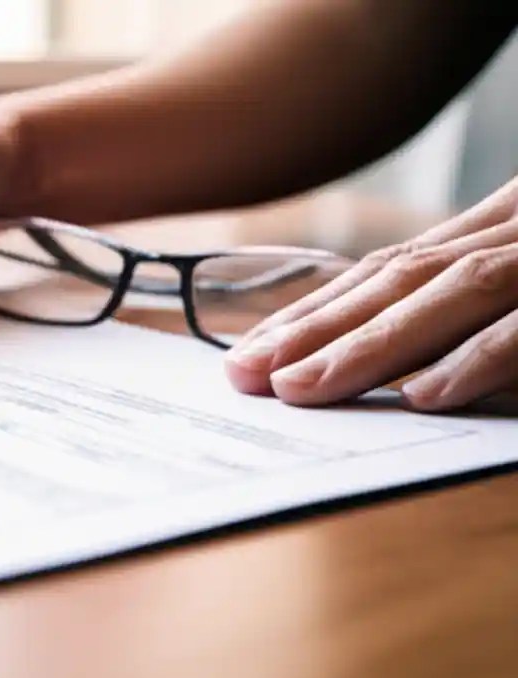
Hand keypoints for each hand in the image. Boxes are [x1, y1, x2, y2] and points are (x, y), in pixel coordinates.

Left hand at [224, 176, 517, 411]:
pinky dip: (475, 358)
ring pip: (455, 289)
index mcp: (506, 224)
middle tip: (243, 373)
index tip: (253, 351)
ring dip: (371, 343)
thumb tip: (405, 372)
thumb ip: (474, 312)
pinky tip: (421, 394)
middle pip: (404, 276)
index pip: (394, 267)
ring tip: (297, 387)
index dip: (319, 310)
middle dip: (318, 328)